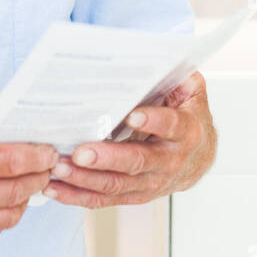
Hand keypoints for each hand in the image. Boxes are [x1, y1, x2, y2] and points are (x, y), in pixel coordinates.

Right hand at [0, 110, 57, 250]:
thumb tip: (21, 137)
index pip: (9, 162)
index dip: (37, 157)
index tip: (50, 152)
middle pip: (14, 191)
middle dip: (37, 177)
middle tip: (46, 166)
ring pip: (8, 216)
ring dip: (25, 198)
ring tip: (28, 182)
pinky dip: (4, 214)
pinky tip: (3, 198)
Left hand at [43, 71, 215, 208]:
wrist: (199, 156)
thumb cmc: (188, 118)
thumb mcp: (190, 91)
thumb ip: (176, 75)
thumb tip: (155, 57)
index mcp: (186, 131)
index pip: (171, 125)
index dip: (153, 120)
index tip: (132, 115)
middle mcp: (170, 161)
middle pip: (138, 161)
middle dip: (107, 158)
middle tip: (79, 153)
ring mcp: (152, 182)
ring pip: (117, 184)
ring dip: (86, 179)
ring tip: (59, 169)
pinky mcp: (134, 195)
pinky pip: (105, 199)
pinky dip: (79, 196)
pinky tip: (57, 189)